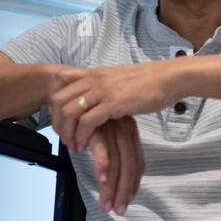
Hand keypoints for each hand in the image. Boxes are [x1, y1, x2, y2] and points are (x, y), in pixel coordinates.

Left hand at [48, 63, 179, 152]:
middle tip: (64, 139)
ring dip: (68, 133)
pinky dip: (82, 136)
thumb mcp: (116, 79)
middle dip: (56, 124)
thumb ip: (100, 86)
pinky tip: (86, 145)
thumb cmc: (146, 82)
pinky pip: (87, 121)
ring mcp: (102, 90)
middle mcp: (93, 80)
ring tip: (74, 146)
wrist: (167, 78)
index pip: (58, 86)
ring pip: (68, 112)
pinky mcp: (113, 103)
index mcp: (92, 73)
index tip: (61, 123)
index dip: (54, 107)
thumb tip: (90, 98)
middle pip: (58, 100)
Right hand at [86, 117, 144, 215]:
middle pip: (129, 166)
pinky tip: (100, 178)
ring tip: (106, 203)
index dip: (133, 183)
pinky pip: (101, 146)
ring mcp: (110, 127)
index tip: (128, 200)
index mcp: (129, 132)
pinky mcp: (95, 124)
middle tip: (118, 209)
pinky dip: (102, 163)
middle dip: (123, 191)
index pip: (138, 162)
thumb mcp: (106, 133)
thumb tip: (116, 178)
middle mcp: (124, 130)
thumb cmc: (88, 116)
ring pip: (117, 161)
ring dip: (111, 186)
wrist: (70, 90)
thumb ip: (113, 152)